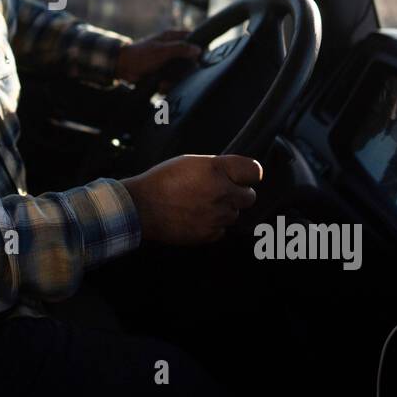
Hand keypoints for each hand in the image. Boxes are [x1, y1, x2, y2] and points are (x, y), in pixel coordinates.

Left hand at [115, 29, 201, 89]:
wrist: (122, 68)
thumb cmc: (140, 55)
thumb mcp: (162, 50)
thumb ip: (180, 49)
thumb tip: (198, 49)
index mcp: (172, 37)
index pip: (192, 39)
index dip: (197, 49)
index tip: (197, 60)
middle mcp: (172, 49)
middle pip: (189, 60)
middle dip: (183, 72)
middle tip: (175, 76)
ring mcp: (168, 61)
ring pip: (181, 73)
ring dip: (173, 81)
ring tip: (163, 83)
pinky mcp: (163, 73)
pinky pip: (172, 81)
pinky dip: (166, 85)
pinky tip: (160, 86)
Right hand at [120, 154, 261, 245]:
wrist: (141, 206)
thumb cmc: (162, 180)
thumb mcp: (190, 161)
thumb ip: (216, 167)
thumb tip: (233, 174)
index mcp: (217, 170)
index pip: (255, 171)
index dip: (248, 174)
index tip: (242, 177)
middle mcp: (222, 192)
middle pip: (249, 196)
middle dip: (237, 194)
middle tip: (218, 191)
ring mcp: (217, 216)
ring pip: (235, 214)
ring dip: (223, 210)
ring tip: (200, 204)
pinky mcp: (210, 234)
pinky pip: (222, 230)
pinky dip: (213, 226)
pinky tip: (195, 217)